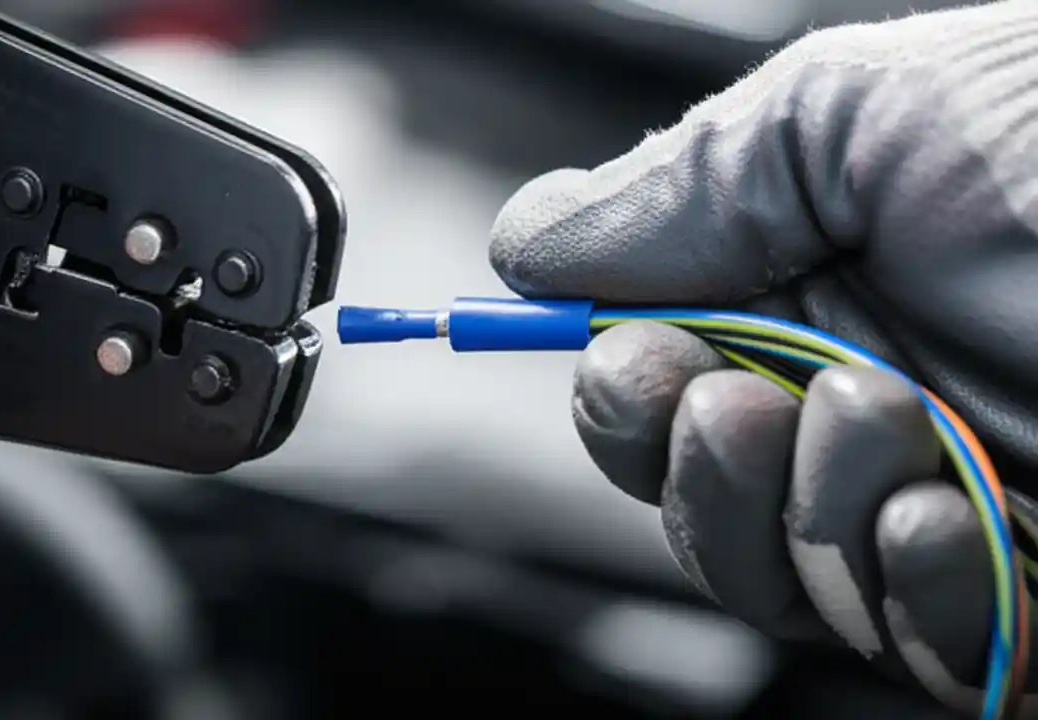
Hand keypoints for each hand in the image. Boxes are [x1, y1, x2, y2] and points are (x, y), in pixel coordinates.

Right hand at [489, 0, 1037, 714]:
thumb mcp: (844, 119)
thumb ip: (676, 187)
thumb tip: (522, 241)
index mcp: (793, 300)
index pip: (645, 392)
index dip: (611, 397)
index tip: (628, 362)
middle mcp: (849, 410)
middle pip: (692, 510)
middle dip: (694, 473)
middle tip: (739, 402)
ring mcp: (937, 506)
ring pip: (788, 585)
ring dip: (811, 514)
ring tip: (893, 420)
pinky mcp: (1030, 594)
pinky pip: (918, 647)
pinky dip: (913, 595)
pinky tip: (954, 516)